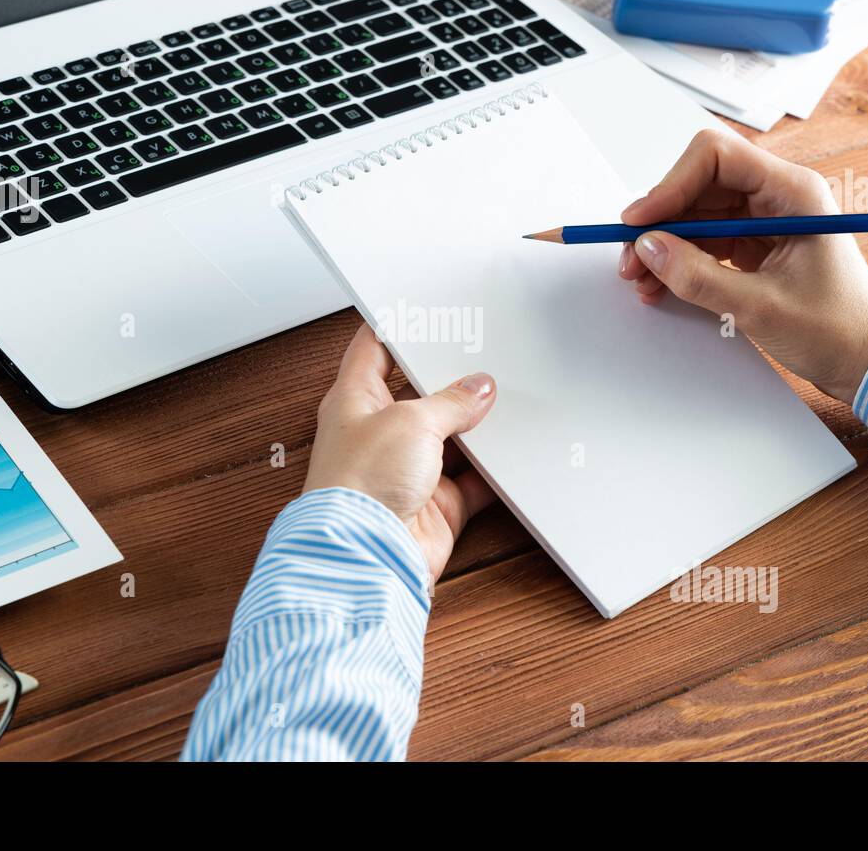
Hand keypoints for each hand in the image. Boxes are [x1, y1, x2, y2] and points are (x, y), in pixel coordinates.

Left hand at [303, 325, 497, 580]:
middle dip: (452, 381)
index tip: (428, 313)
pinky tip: (513, 456)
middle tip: (483, 359)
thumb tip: (477, 388)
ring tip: (507, 402)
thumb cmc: (359, 487)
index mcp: (355, 401)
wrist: (367, 555)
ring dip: (476, 427)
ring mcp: (408, 470)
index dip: (398, 328)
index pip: (374, 350)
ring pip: (451, 437)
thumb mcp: (410, 421)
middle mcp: (379, 434)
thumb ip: (450, 402)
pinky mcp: (435, 504)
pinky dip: (493, 472)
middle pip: (420, 395)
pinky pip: (473, 481)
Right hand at [619, 128, 867, 404]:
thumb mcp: (760, 306)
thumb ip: (699, 276)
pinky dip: (678, 259)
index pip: (716, 158)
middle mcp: (777, 196)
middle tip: (631, 256)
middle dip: (660, 219)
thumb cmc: (837, 329)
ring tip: (641, 278)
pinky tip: (660, 282)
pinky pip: (705, 240)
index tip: (640, 221)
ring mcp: (764, 220)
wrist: (867, 361)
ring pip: (696, 213)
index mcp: (793, 192)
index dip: (671, 184)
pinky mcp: (755, 245)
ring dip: (664, 242)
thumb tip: (649, 250)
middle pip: (699, 184)